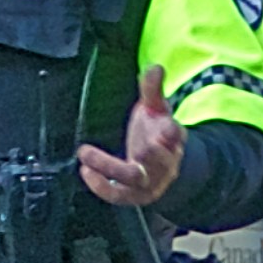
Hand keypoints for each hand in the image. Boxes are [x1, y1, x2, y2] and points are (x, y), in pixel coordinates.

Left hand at [79, 64, 185, 209]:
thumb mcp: (156, 109)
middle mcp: (165, 163)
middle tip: (131, 142)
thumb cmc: (156, 132)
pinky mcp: (134, 195)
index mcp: (173, 140)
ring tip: (86, 155)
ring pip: (133, 178)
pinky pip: (118, 195)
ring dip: (109, 167)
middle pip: (158, 161)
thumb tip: (156, 67)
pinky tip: (85, 171)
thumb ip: (153, 89)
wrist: (162, 165)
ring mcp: (150, 182)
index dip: (172, 132)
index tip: (164, 127)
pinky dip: (102, 187)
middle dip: (146, 152)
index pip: (176, 135)